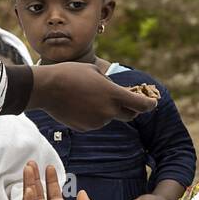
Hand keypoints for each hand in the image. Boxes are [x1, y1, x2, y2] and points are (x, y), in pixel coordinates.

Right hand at [28, 62, 153, 130]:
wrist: (46, 89)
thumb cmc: (70, 74)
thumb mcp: (94, 71)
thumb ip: (109, 83)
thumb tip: (114, 89)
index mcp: (114, 94)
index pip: (141, 105)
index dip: (150, 104)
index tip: (152, 103)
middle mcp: (108, 111)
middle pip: (129, 115)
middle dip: (130, 109)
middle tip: (126, 101)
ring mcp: (97, 122)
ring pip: (108, 117)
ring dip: (105, 110)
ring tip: (86, 96)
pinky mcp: (85, 128)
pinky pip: (94, 122)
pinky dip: (92, 115)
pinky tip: (78, 105)